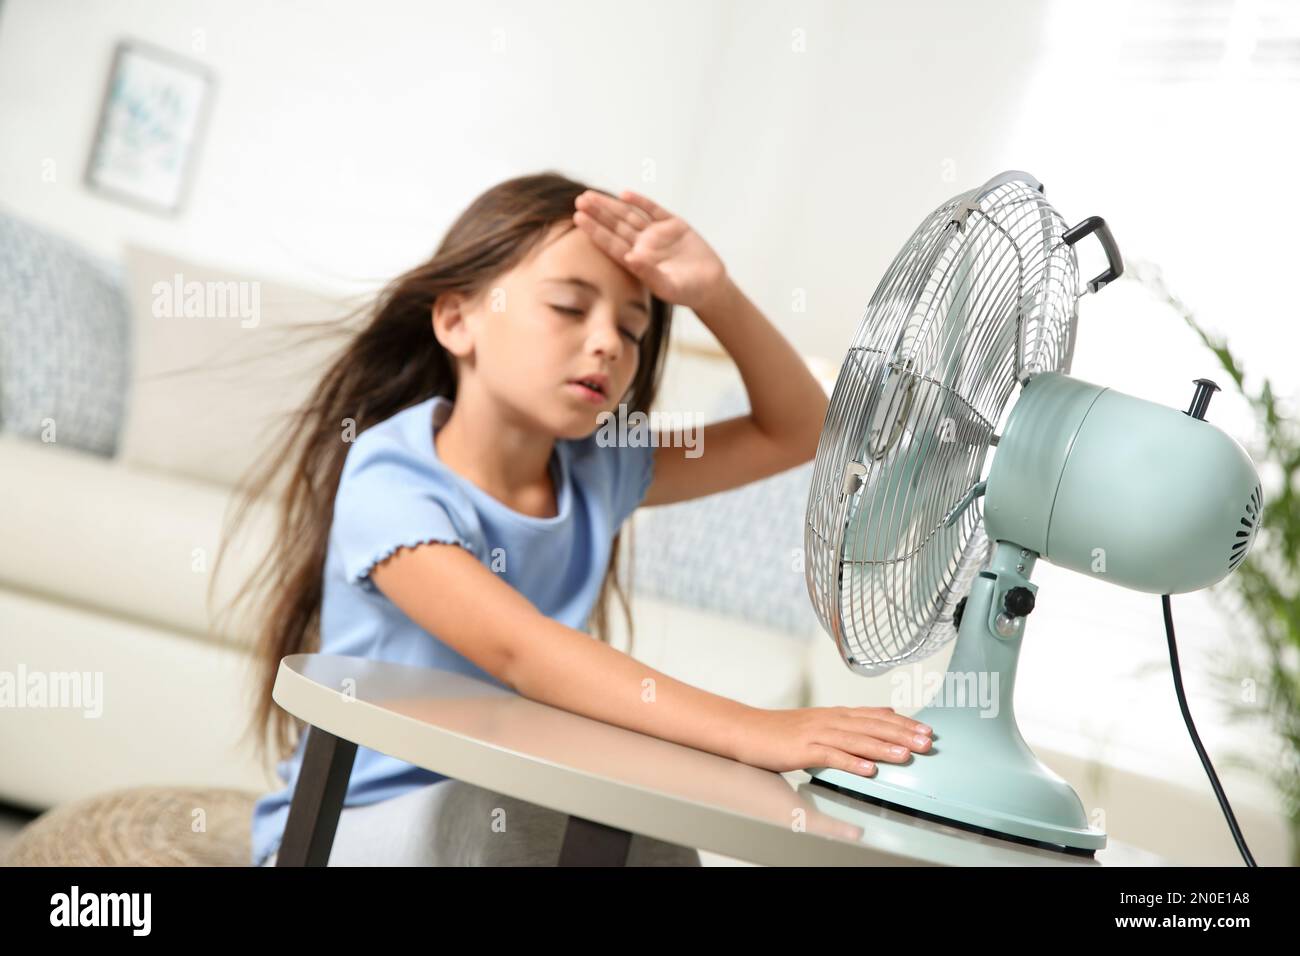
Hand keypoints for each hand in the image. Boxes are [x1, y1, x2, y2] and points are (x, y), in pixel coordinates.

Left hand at [573, 188, 727, 313]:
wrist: (710, 285)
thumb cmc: (686, 292)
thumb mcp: (667, 287)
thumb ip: (648, 273)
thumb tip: (629, 258)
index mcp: (637, 261)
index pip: (611, 243)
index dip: (595, 231)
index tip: (578, 218)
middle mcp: (643, 245)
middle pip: (616, 226)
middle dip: (598, 213)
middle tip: (579, 200)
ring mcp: (656, 233)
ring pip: (630, 215)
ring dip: (611, 205)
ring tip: (591, 196)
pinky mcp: (673, 224)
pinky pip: (653, 209)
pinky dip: (640, 202)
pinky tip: (625, 195)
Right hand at [732, 705, 933, 776]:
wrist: (747, 729)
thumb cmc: (783, 730)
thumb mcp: (821, 720)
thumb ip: (851, 719)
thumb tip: (885, 713)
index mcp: (836, 714)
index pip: (876, 716)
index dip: (903, 723)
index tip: (927, 729)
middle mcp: (830, 720)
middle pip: (872, 727)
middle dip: (902, 734)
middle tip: (927, 741)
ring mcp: (817, 734)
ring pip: (856, 740)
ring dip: (883, 747)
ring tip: (906, 755)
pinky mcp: (803, 749)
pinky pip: (831, 756)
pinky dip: (851, 762)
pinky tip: (868, 770)